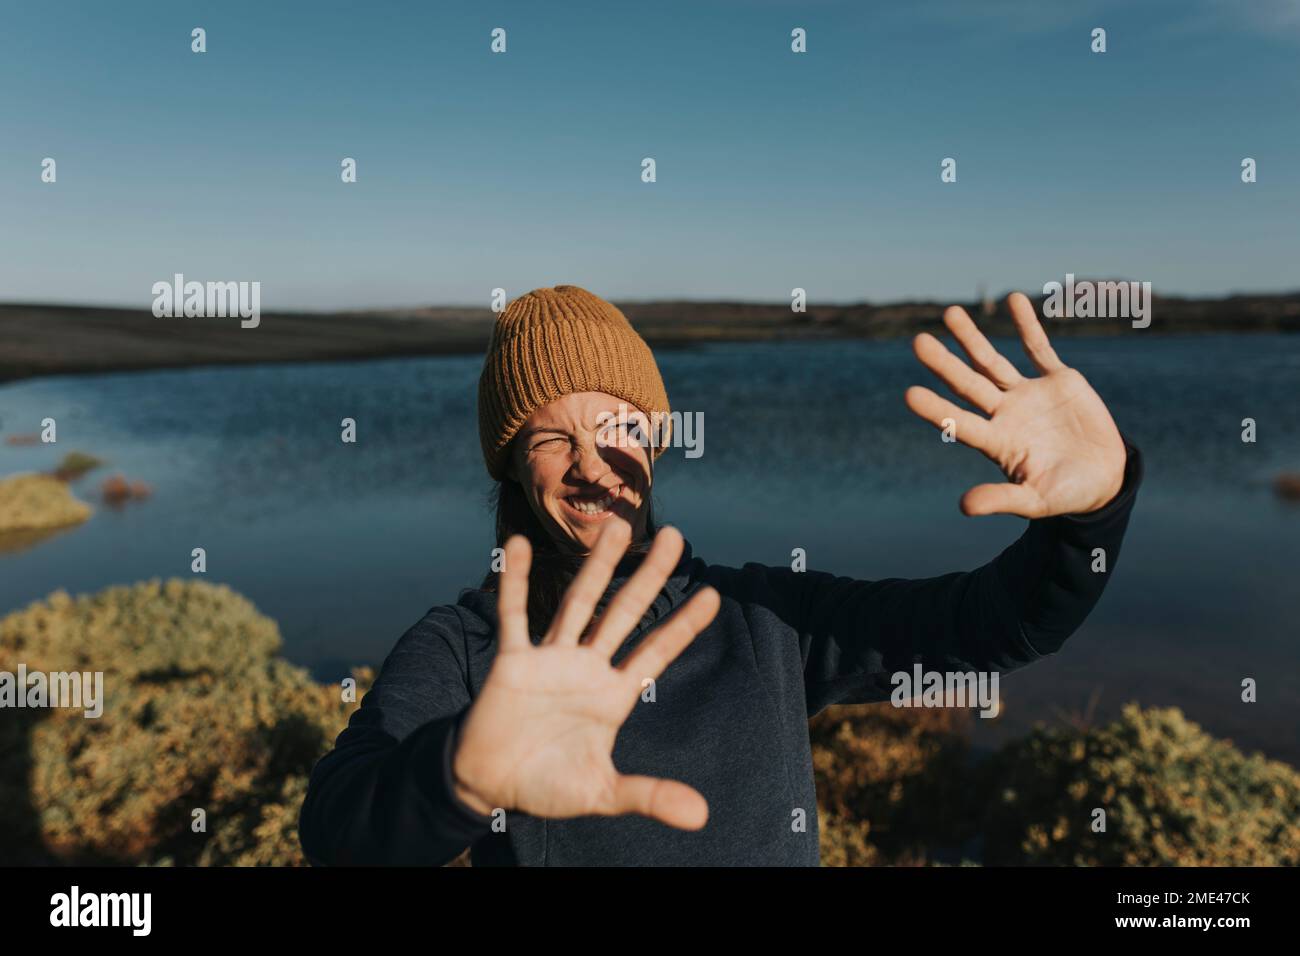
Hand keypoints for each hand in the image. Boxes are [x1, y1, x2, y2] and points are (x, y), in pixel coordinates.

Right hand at [451, 520, 720, 829]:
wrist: (488, 786)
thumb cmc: (548, 786)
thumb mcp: (603, 794)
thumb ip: (649, 795)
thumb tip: (702, 816)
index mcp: (613, 696)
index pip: (656, 652)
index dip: (684, 626)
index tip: (715, 594)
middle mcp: (587, 668)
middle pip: (625, 612)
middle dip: (649, 575)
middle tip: (676, 534)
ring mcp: (550, 659)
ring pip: (578, 603)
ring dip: (597, 566)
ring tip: (617, 525)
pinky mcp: (512, 661)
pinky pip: (513, 614)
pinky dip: (514, 580)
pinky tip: (518, 544)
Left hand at [904, 292, 1126, 517]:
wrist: (1104, 479)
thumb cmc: (1066, 495)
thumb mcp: (1035, 501)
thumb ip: (1001, 500)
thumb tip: (964, 507)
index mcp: (998, 442)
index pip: (960, 421)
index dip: (937, 409)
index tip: (910, 394)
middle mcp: (1006, 414)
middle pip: (968, 384)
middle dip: (945, 363)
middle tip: (918, 341)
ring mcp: (1028, 395)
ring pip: (993, 362)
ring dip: (972, 339)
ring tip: (950, 313)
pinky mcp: (1057, 381)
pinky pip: (1038, 348)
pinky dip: (1027, 325)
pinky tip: (1013, 300)